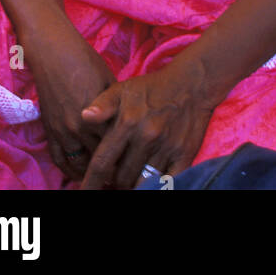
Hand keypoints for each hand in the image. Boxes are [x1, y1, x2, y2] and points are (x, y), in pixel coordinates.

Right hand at [25, 26, 115, 180]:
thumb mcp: (110, 81)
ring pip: (79, 165)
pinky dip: (69, 171)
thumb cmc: (86, 62)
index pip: (117, 146)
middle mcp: (80, 129)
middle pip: (100, 159)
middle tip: (123, 177)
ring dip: (92, 174)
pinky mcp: (49, 132)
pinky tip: (80, 175)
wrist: (53, 53)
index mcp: (99, 115)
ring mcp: (62, 132)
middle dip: (113, 170)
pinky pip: (59, 160)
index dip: (128, 156)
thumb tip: (129, 123)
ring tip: (105, 180)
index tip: (136, 163)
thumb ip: (117, 107)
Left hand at [79, 56, 215, 189]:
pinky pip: (166, 183)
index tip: (85, 192)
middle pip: (121, 177)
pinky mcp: (184, 155)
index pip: (102, 162)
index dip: (91, 182)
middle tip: (115, 176)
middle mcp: (147, 137)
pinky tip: (150, 181)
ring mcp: (167, 147)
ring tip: (130, 177)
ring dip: (133, 184)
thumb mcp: (123, 89)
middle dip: (114, 181)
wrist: (193, 82)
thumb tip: (83, 117)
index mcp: (128, 122)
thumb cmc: (152, 88)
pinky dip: (156, 186)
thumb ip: (102, 104)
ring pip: (142, 183)